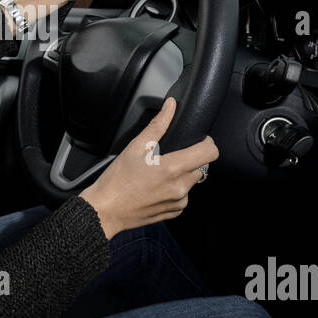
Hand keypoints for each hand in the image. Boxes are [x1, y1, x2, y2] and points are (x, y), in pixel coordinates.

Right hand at [78, 97, 217, 238]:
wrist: (106, 209)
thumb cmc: (118, 180)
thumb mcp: (136, 146)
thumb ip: (158, 124)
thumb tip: (171, 105)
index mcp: (173, 168)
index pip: (210, 152)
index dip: (206, 142)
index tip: (196, 140)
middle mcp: (180, 187)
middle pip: (203, 166)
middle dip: (192, 158)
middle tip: (170, 155)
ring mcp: (178, 202)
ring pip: (193, 181)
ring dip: (183, 174)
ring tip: (160, 172)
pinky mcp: (174, 212)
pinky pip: (184, 196)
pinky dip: (176, 189)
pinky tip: (157, 186)